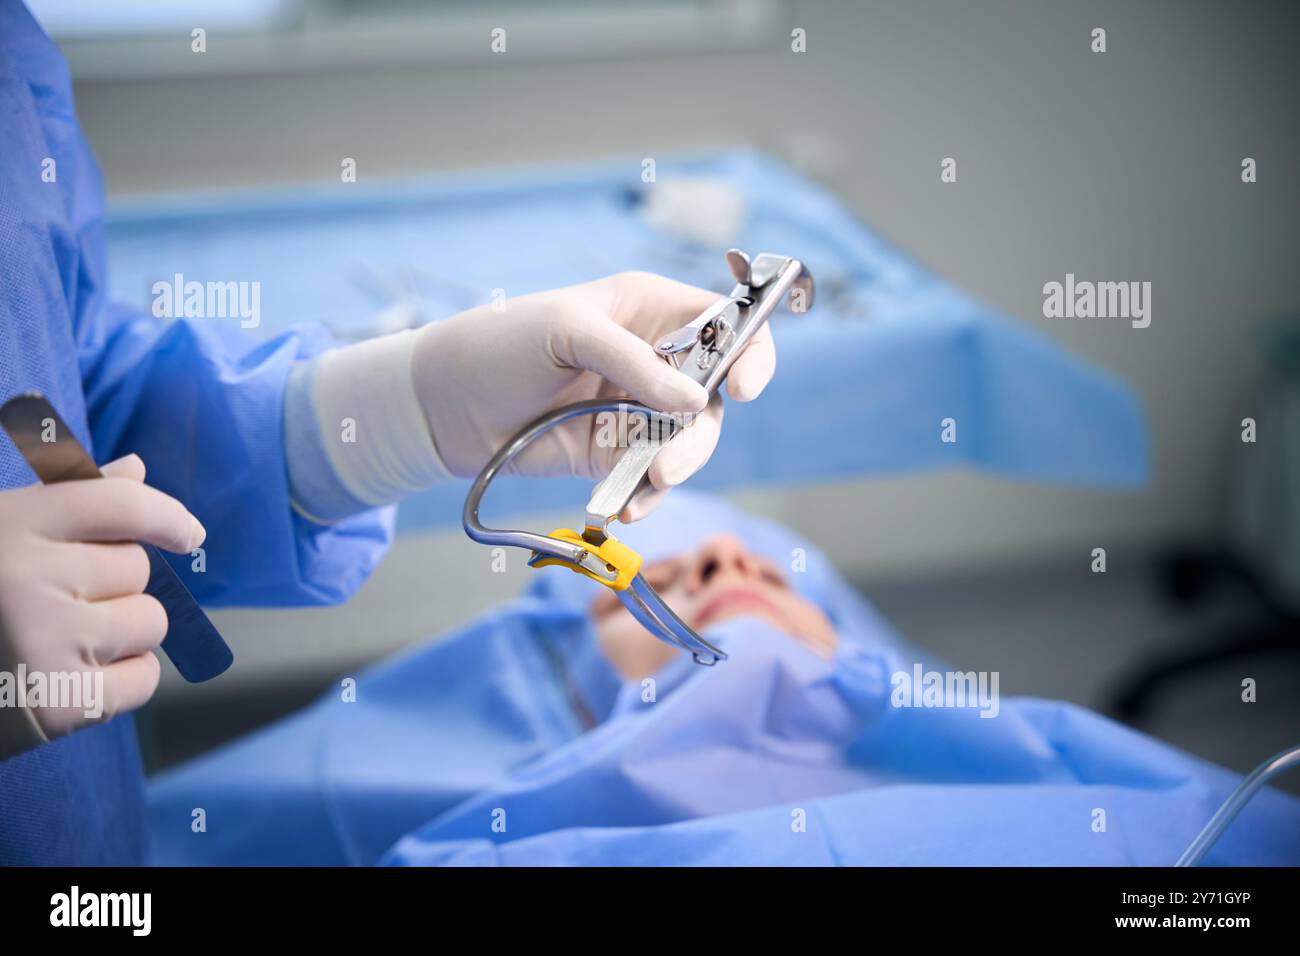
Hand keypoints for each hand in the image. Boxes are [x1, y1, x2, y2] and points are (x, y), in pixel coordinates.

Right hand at [0, 455, 205, 757]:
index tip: (188, 534)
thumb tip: (138, 468)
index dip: (166, 515)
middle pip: (137, 569)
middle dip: (114, 585)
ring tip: (64, 640)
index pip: (120, 504)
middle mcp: (27, 579)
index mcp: (11, 525)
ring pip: (149, 622)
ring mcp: (42, 643)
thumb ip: (69, 499)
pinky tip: (76, 677)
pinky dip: (123, 680)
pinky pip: (143, 679)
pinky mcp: (57, 704)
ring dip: (124, 633)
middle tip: (62, 602)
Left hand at [411, 271, 776, 520]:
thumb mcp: (566, 331)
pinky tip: (627, 508)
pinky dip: (647, 494)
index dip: (749, 351)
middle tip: (669, 463)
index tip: (744, 387)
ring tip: (645, 487)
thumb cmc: (499, 344)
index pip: (725, 323)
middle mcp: (654, 358)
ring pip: (689, 441)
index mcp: (649, 310)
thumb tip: (696, 401)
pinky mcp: (615, 453)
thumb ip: (633, 362)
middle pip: (715, 394)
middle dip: (701, 432)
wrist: (444, 404)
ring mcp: (638, 409)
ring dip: (677, 468)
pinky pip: (652, 476)